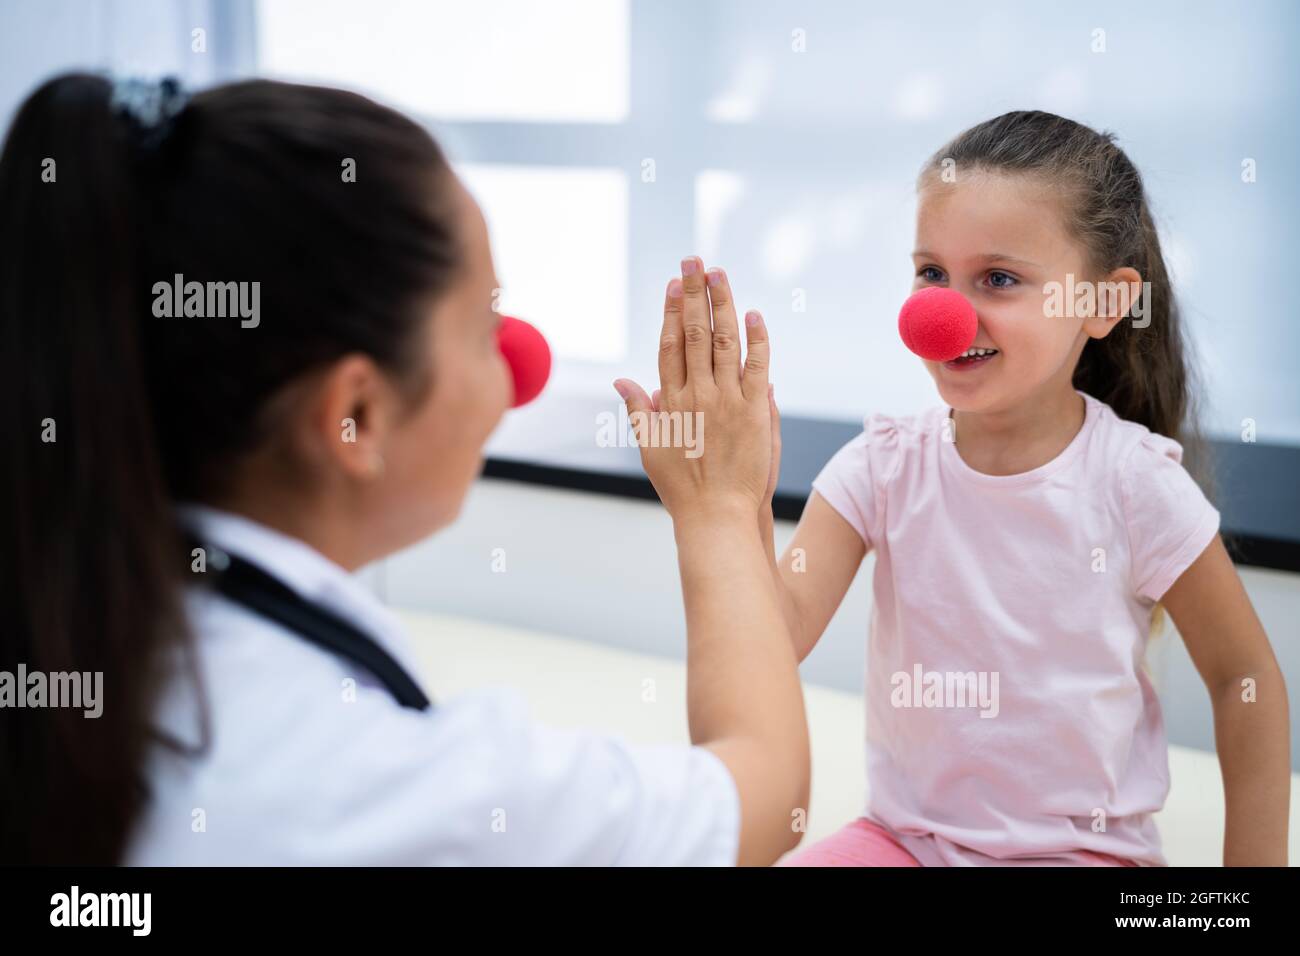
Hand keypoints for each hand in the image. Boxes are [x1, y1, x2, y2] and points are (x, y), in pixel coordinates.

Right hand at [614, 257, 770, 524]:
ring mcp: (727, 401)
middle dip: (695, 293)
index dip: (672, 311)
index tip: (674, 284)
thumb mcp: (649, 448)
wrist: (715, 517)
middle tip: (695, 260)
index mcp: (670, 402)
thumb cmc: (681, 488)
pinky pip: (756, 368)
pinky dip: (757, 340)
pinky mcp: (754, 412)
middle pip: (696, 333)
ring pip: (725, 342)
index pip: (670, 345)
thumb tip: (624, 380)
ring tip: (720, 274)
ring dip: (723, 304)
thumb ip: (638, 410)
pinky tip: (754, 315)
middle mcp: (697, 395)